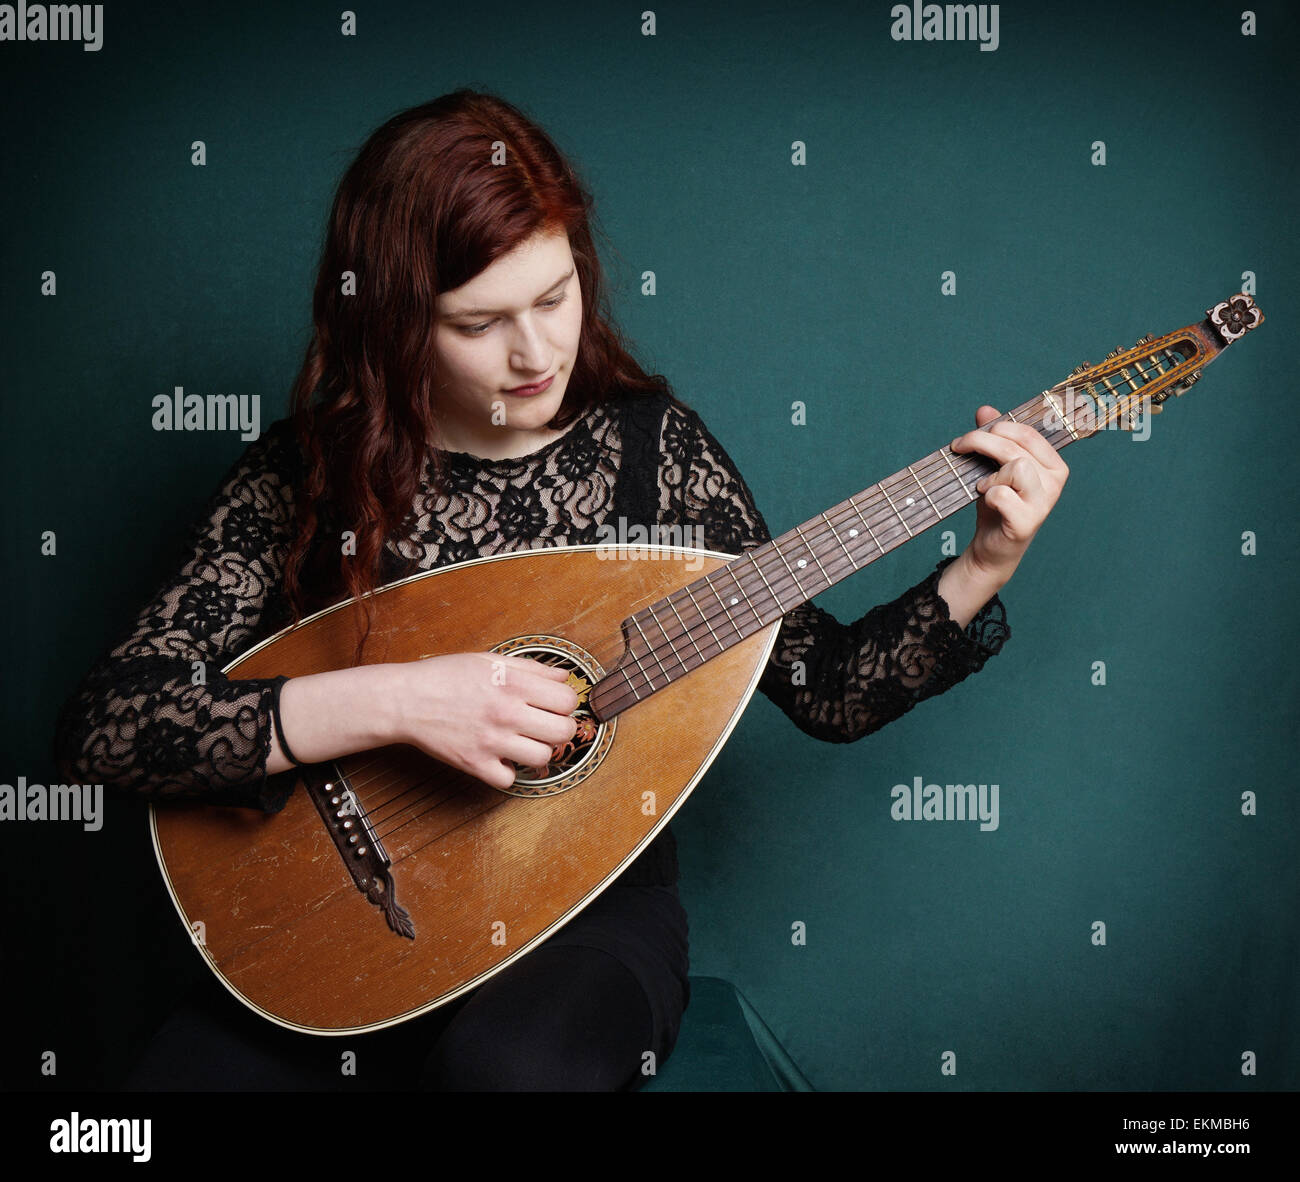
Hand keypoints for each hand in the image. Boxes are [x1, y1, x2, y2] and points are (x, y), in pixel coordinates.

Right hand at [392, 653, 578, 790]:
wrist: (406, 700)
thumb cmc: (445, 676)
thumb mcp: (489, 661)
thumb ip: (531, 668)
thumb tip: (563, 677)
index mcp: (513, 683)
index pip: (567, 700)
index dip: (565, 703)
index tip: (555, 705)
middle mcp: (506, 712)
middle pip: (563, 731)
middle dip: (561, 729)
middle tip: (547, 726)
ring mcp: (491, 741)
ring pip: (542, 757)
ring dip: (538, 751)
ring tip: (525, 742)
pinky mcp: (475, 763)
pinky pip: (510, 779)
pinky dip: (508, 771)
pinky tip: (501, 757)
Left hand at [950, 405, 1068, 587]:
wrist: (992, 547)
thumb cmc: (997, 505)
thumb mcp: (993, 467)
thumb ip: (993, 438)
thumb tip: (985, 410)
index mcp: (1053, 464)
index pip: (1028, 432)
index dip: (996, 428)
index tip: (969, 435)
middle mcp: (1055, 482)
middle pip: (1017, 446)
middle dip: (981, 441)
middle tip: (958, 447)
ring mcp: (1044, 503)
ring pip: (1016, 466)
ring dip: (990, 472)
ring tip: (982, 484)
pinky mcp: (1027, 522)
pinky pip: (1003, 494)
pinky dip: (988, 494)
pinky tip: (986, 500)